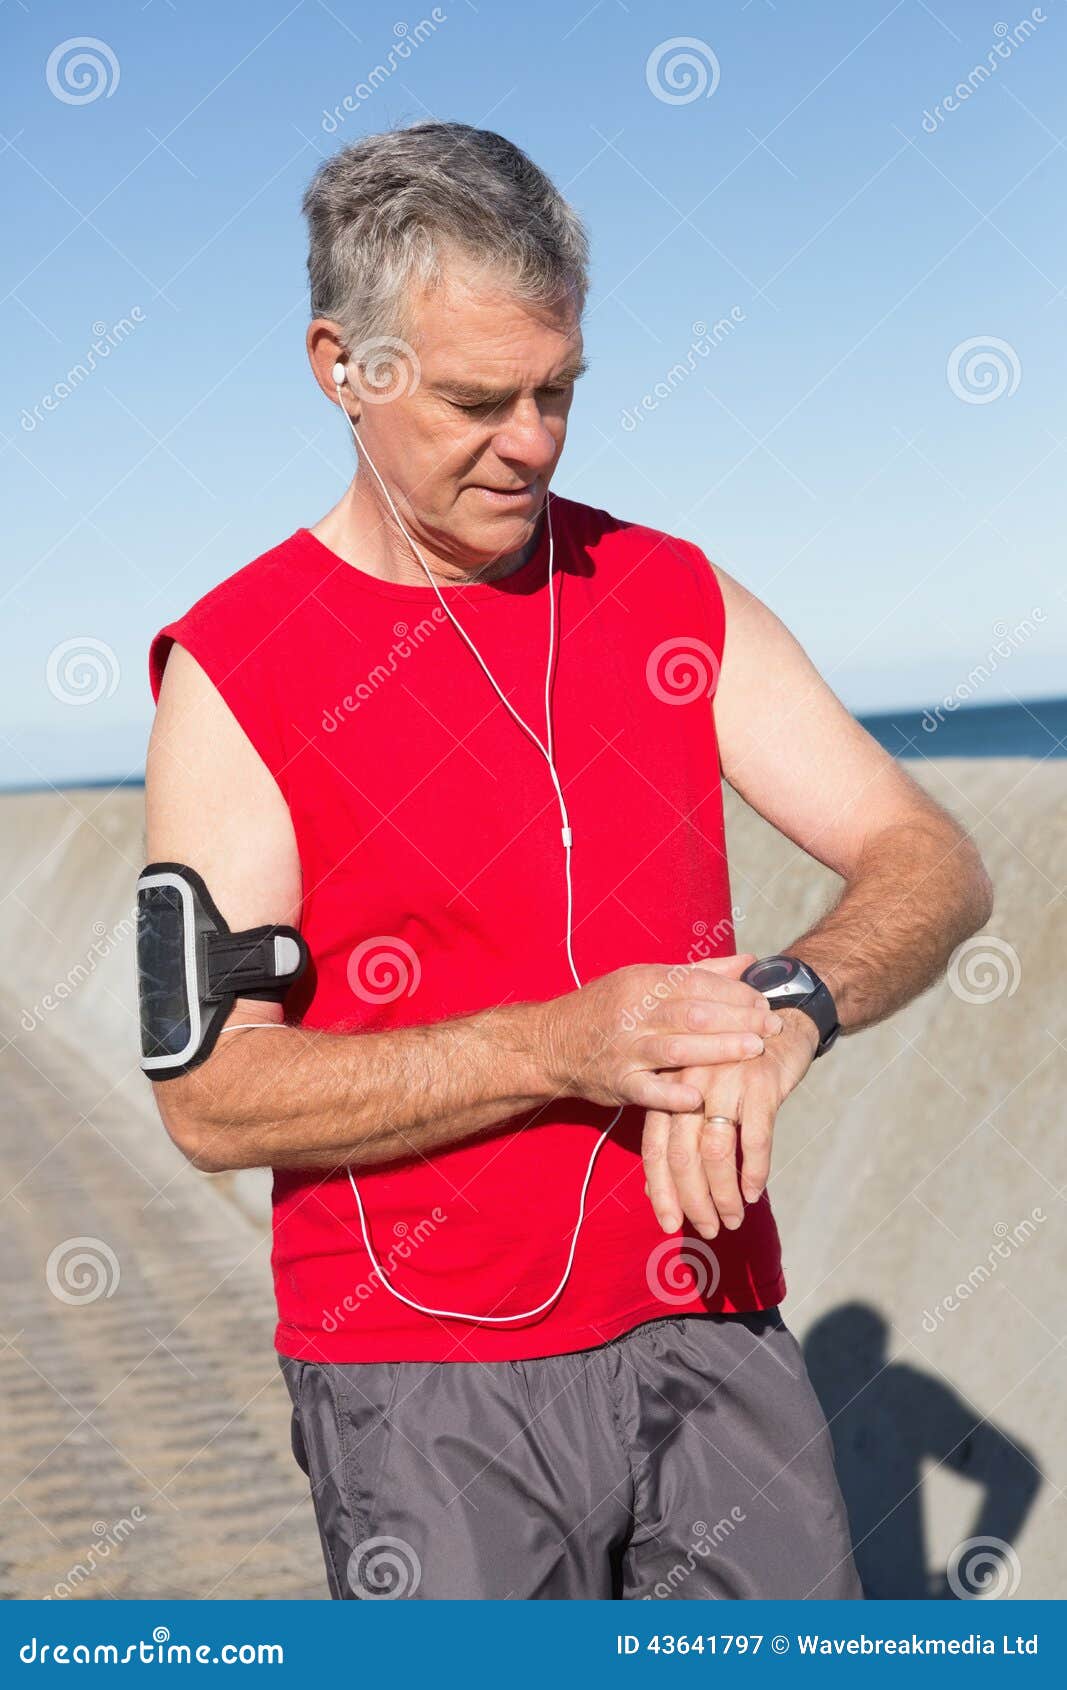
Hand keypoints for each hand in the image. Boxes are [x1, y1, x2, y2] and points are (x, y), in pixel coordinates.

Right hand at [541, 954, 782, 1113]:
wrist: (550, 1042)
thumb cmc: (607, 1009)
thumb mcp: (645, 980)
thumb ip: (699, 973)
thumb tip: (748, 962)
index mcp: (643, 982)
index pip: (697, 983)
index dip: (734, 992)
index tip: (764, 1002)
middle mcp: (633, 1013)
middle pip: (693, 1014)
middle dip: (737, 1019)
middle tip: (771, 1026)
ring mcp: (624, 1049)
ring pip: (676, 1049)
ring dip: (718, 1049)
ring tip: (754, 1050)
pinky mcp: (617, 1083)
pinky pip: (647, 1091)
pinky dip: (672, 1096)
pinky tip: (700, 1098)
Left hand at [641, 1007, 818, 1236]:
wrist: (780, 1013)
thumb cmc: (733, 1061)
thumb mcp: (699, 1088)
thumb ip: (677, 1131)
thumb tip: (658, 1188)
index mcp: (669, 1086)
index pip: (655, 1147)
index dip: (660, 1189)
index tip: (667, 1223)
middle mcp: (690, 1084)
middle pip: (683, 1155)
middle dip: (693, 1200)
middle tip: (707, 1229)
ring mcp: (725, 1081)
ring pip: (717, 1152)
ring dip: (724, 1194)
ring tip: (733, 1220)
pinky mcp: (761, 1082)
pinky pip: (756, 1137)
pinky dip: (755, 1170)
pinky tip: (755, 1192)